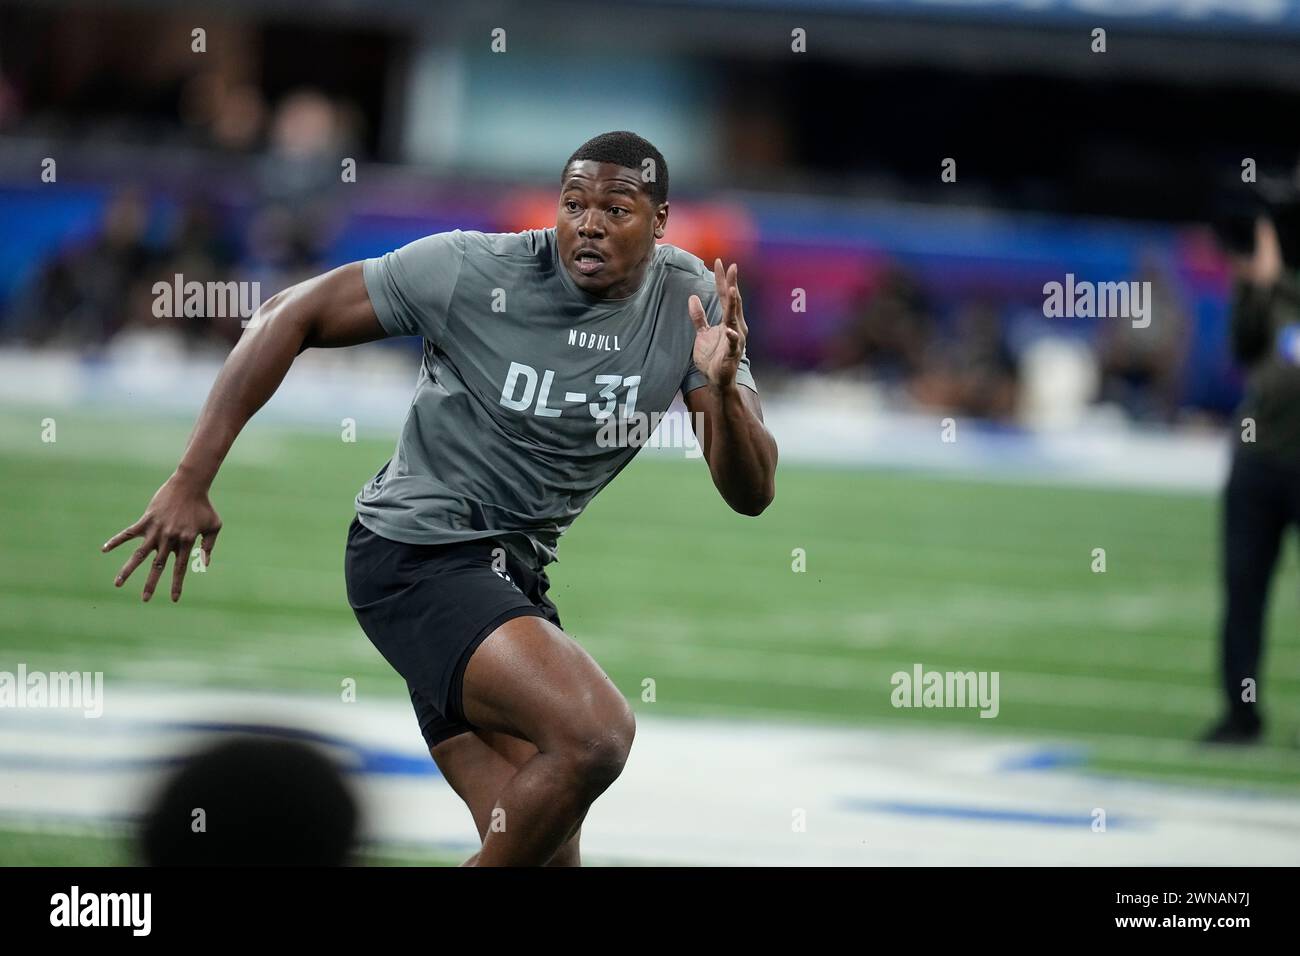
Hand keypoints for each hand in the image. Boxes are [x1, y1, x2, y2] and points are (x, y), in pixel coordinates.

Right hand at [102, 472, 221, 601]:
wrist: (190, 485)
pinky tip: (104, 549)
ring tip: (118, 584)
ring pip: (140, 554)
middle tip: (145, 599)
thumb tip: (204, 565)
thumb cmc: (204, 506)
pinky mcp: (146, 520)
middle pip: (158, 566)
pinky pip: (128, 533)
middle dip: (151, 584)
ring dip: (128, 570)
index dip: (177, 584)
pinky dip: (115, 541)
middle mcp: (170, 539)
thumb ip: (209, 546)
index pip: (181, 568)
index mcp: (187, 542)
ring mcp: (156, 530)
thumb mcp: (214, 526)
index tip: (174, 599)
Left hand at [688, 258, 747, 389]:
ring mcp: (735, 339)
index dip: (722, 280)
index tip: (719, 262)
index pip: (725, 296)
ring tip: (732, 290)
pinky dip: (732, 337)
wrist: (717, 379)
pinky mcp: (732, 353)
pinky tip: (729, 330)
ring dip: (733, 305)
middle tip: (731, 267)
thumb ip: (699, 317)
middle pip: (733, 302)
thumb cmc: (713, 356)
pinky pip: (733, 343)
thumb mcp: (702, 333)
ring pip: (735, 318)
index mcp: (728, 320)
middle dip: (731, 284)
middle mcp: (735, 326)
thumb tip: (692, 298)